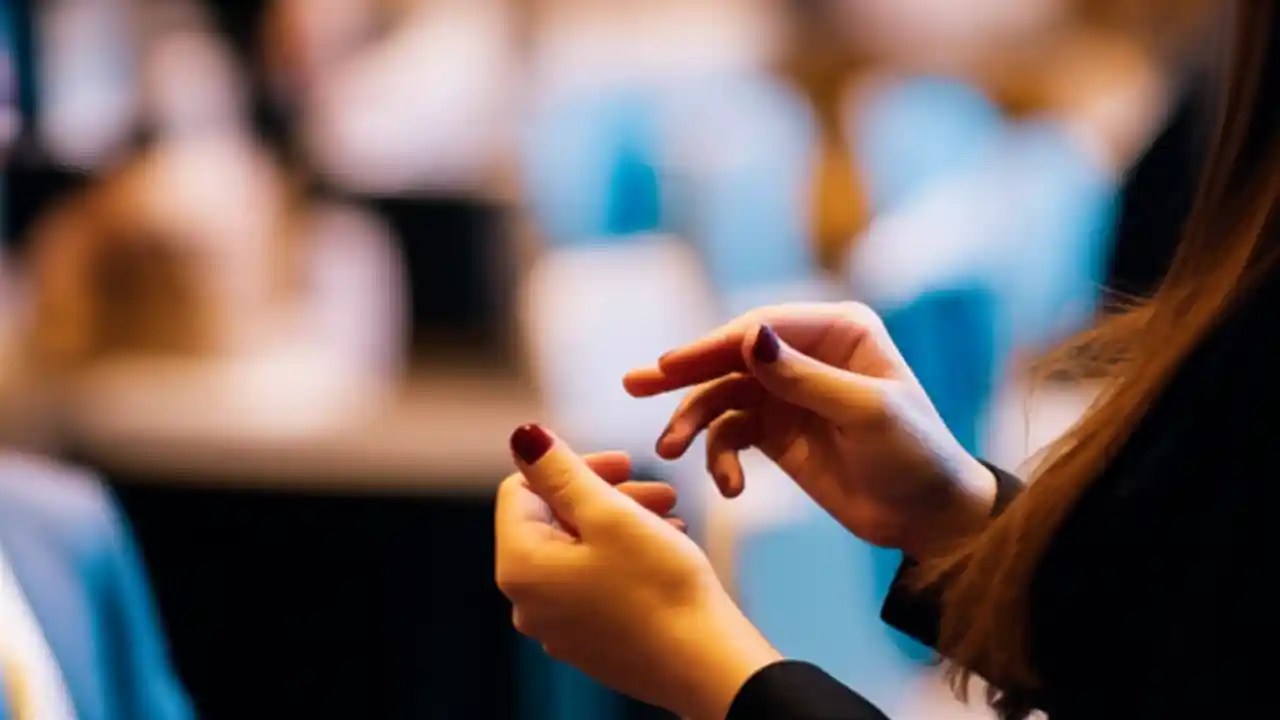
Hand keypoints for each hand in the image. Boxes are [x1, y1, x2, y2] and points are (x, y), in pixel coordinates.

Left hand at [496, 424, 780, 719]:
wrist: (706, 666)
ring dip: (621, 522)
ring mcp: (558, 628)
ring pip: (579, 552)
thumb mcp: (610, 515)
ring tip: (672, 515)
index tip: (624, 459)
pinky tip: (665, 548)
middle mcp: (528, 603)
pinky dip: (625, 557)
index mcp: (521, 567)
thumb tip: (522, 437)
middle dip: (604, 494)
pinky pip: (595, 585)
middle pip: (551, 522)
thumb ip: (560, 471)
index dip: (570, 464)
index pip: (520, 491)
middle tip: (660, 488)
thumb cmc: (660, 587)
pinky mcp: (590, 644)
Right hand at [624, 302, 995, 558]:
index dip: (712, 347)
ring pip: (722, 397)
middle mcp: (806, 354)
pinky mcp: (776, 433)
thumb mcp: (866, 414)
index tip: (670, 367)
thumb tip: (751, 336)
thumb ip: (805, 378)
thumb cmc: (915, 456)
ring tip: (669, 450)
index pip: (760, 328)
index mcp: (838, 330)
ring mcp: (787, 393)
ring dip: (694, 423)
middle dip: (684, 374)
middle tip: (636, 384)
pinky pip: (731, 435)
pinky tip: (731, 487)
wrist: (928, 517)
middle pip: (731, 356)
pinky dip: (721, 459)